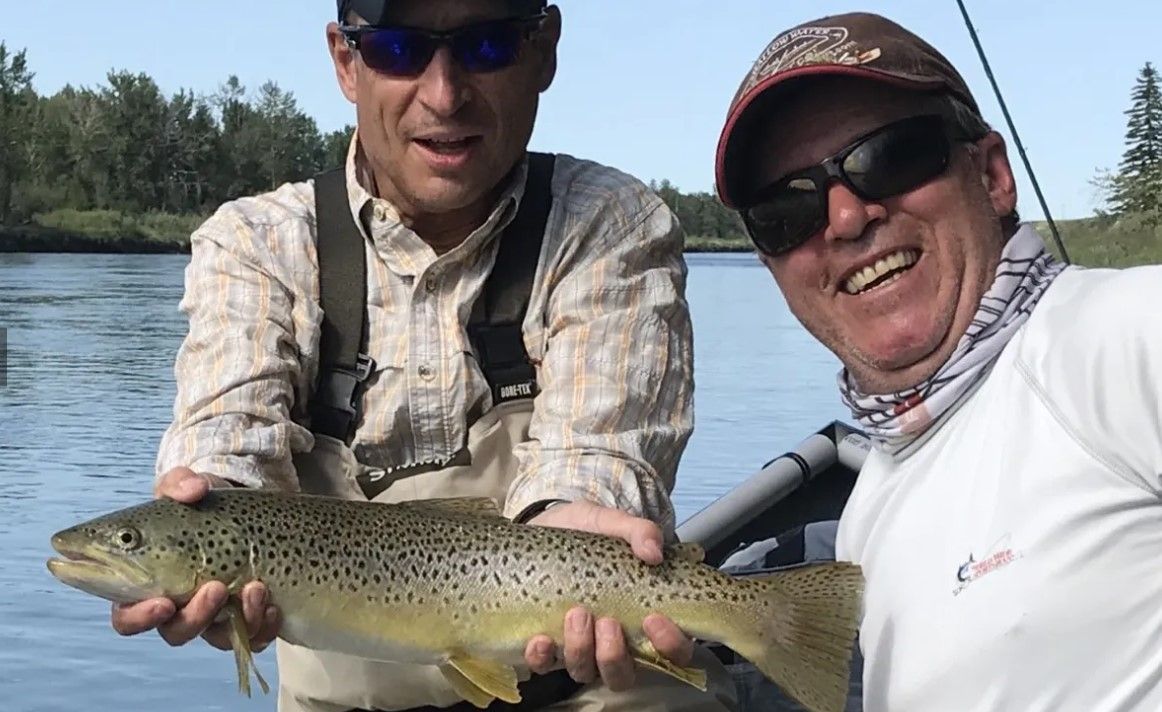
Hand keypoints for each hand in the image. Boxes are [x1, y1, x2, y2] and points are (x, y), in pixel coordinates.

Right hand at [109, 467, 280, 652]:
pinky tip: (274, 605)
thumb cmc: (201, 506)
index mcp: (147, 583)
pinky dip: (264, 624)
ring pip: (218, 638)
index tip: (162, 601)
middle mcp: (179, 606)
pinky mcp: (248, 618)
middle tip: (214, 588)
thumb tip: (193, 488)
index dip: (138, 617)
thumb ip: (179, 483)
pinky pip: (255, 636)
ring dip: (237, 616)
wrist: (246, 510)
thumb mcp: (187, 488)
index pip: (128, 616)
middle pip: (174, 633)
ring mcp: (215, 615)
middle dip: (194, 617)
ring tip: (255, 587)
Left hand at [521, 501, 693, 690]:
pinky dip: (542, 657)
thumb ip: (638, 531)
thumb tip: (653, 552)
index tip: (654, 618)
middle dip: (615, 656)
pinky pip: (544, 666)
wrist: (541, 526)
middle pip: (625, 675)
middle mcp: (614, 642)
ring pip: (586, 672)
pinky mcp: (546, 645)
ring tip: (576, 614)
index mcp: (642, 617)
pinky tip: (540, 639)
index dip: (671, 645)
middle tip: (607, 622)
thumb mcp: (611, 523)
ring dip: (581, 650)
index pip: (673, 651)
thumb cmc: (584, 532)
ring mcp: (579, 647)